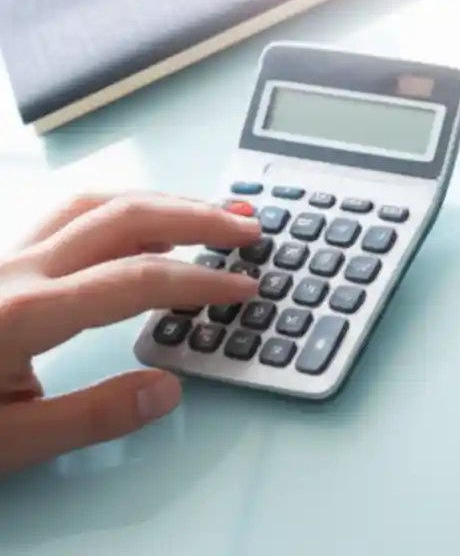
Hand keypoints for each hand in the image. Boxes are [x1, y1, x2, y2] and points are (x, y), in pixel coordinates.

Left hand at [0, 193, 260, 472]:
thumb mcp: (5, 445)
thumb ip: (92, 415)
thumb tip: (166, 389)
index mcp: (22, 313)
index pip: (136, 279)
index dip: (200, 281)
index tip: (243, 286)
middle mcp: (13, 271)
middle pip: (122, 216)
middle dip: (195, 216)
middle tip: (248, 226)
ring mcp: (0, 260)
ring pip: (90, 203)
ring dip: (159, 201)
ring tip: (208, 210)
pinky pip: (64, 216)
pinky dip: (118, 210)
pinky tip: (141, 225)